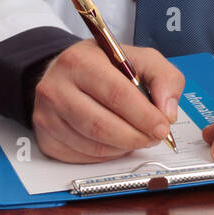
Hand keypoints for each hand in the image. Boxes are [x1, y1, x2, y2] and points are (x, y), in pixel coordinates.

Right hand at [32, 39, 184, 162]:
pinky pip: (82, 157)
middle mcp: (56, 88)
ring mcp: (47, 116)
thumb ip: (163, 77)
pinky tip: (117, 142)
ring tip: (138, 138)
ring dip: (123, 148)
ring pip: (93, 145)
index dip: (144, 115)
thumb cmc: (105, 66)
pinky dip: (106, 155)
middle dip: (135, 136)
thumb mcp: (139, 58)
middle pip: (101, 125)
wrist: (67, 73)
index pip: (116, 94)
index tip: (163, 126)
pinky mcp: (46, 138)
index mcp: (80, 61)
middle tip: (154, 137)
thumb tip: (167, 112)